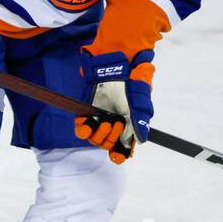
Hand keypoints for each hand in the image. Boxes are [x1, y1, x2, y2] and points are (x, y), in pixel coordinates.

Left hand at [75, 49, 154, 163]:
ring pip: (95, 139)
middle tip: (117, 124)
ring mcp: (99, 119)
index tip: (117, 156)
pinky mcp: (87, 112)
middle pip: (108, 145)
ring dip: (101, 135)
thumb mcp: (141, 101)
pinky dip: (84, 131)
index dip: (120, 155)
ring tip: (107, 121)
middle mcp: (114, 125)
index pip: (123, 148)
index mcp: (128, 125)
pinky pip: (81, 129)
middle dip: (112, 139)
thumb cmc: (132, 82)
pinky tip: (89, 126)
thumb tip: (140, 140)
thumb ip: (140, 121)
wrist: (117, 65)